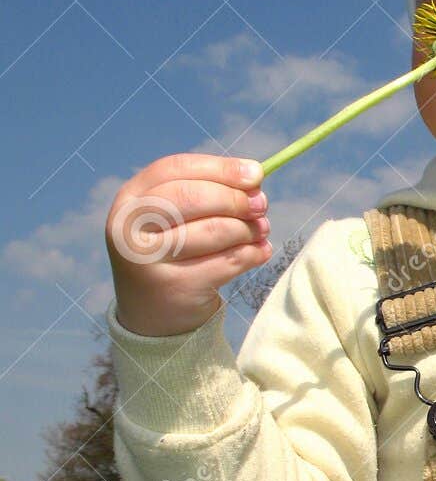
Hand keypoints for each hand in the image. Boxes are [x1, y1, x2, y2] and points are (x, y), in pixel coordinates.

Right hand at [106, 153, 270, 335]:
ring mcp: (147, 259)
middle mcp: (129, 227)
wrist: (150, 312)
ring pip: (214, 231)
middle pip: (193, 197)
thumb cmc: (171, 251)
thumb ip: (206, 193)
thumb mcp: (173, 217)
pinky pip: (227, 262)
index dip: (221, 169)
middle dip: (236, 199)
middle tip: (261, 206)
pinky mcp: (174, 287)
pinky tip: (261, 251)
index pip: (177, 169)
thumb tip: (255, 180)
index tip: (256, 174)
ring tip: (261, 230)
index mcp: (130, 198)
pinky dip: (252, 254)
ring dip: (248, 229)